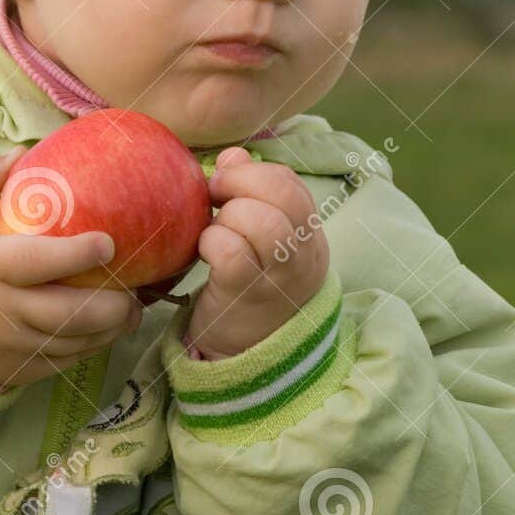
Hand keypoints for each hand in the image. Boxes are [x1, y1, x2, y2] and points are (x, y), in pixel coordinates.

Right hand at [0, 146, 143, 387]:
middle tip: (134, 290)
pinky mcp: (17, 368)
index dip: (75, 255)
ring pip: (70, 342)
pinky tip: (110, 330)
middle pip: (65, 314)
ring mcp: (9, 343)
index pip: (35, 261)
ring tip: (132, 311)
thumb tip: (23, 154)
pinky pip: (63, 361)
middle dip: (110, 306)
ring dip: (110, 330)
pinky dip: (92, 348)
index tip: (109, 243)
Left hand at [185, 147, 328, 359]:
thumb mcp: (259, 240)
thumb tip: (232, 155)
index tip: (224, 183)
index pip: (289, 182)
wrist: (248, 359)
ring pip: (260, 220)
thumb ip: (249, 192)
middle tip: (213, 198)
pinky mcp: (248, 295)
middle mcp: (304, 253)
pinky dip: (211, 242)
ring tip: (213, 232)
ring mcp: (280, 276)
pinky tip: (205, 253)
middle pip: (280, 193)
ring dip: (226, 217)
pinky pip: (231, 251)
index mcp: (309, 234)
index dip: (252, 172)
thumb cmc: (248, 288)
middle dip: (237, 184)